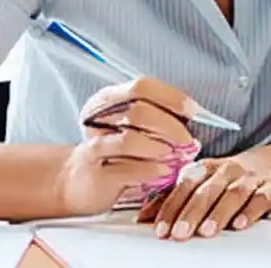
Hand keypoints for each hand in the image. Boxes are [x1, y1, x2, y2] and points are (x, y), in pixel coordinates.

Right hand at [55, 78, 197, 215]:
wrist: (78, 182)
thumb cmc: (114, 151)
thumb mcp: (129, 126)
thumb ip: (155, 116)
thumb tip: (193, 118)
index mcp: (107, 99)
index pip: (142, 87)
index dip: (171, 97)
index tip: (193, 111)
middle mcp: (97, 119)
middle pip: (139, 112)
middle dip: (172, 127)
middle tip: (189, 142)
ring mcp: (93, 146)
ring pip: (131, 140)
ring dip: (162, 148)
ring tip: (178, 157)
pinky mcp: (96, 174)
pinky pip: (129, 169)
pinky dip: (154, 169)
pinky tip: (166, 172)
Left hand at [139, 156, 270, 239]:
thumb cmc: (232, 177)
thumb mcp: (203, 182)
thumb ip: (174, 198)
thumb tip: (143, 218)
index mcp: (205, 168)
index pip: (184, 186)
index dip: (170, 207)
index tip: (160, 229)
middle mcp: (226, 170)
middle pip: (206, 190)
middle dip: (191, 213)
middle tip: (179, 234)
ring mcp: (249, 179)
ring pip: (232, 194)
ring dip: (218, 213)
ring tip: (206, 231)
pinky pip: (261, 198)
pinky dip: (251, 211)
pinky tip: (240, 224)